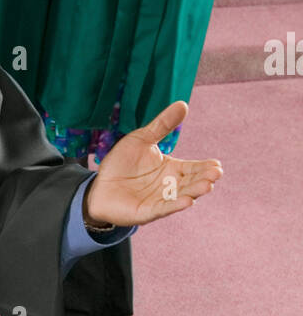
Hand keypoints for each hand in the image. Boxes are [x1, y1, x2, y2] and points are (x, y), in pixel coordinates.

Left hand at [84, 101, 221, 226]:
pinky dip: (175, 205)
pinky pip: (163, 208)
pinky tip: (188, 201)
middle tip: (216, 173)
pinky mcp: (147, 212)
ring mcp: (160, 200)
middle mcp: (170, 186)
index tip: (217, 164)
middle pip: (192, 182)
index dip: (205, 167)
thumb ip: (163, 125)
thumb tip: (183, 104)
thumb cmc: (121, 163)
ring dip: (195, 191)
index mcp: (172, 169)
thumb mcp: (142, 139)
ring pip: (182, 196)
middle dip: (204, 178)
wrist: (99, 186)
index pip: (193, 168)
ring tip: (208, 185)